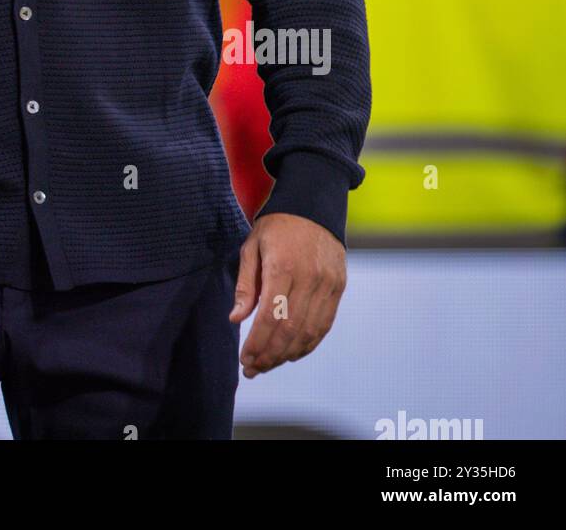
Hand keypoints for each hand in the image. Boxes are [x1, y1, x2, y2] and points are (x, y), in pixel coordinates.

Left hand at [229, 213, 345, 377]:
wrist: (313, 205)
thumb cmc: (276, 226)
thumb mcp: (252, 246)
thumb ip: (245, 284)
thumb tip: (235, 319)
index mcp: (283, 266)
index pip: (270, 316)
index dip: (257, 343)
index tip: (244, 359)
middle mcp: (309, 278)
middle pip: (290, 330)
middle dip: (270, 355)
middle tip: (253, 369)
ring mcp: (328, 284)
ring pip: (309, 332)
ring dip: (287, 354)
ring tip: (268, 365)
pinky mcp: (339, 287)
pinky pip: (325, 324)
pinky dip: (308, 344)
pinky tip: (291, 353)